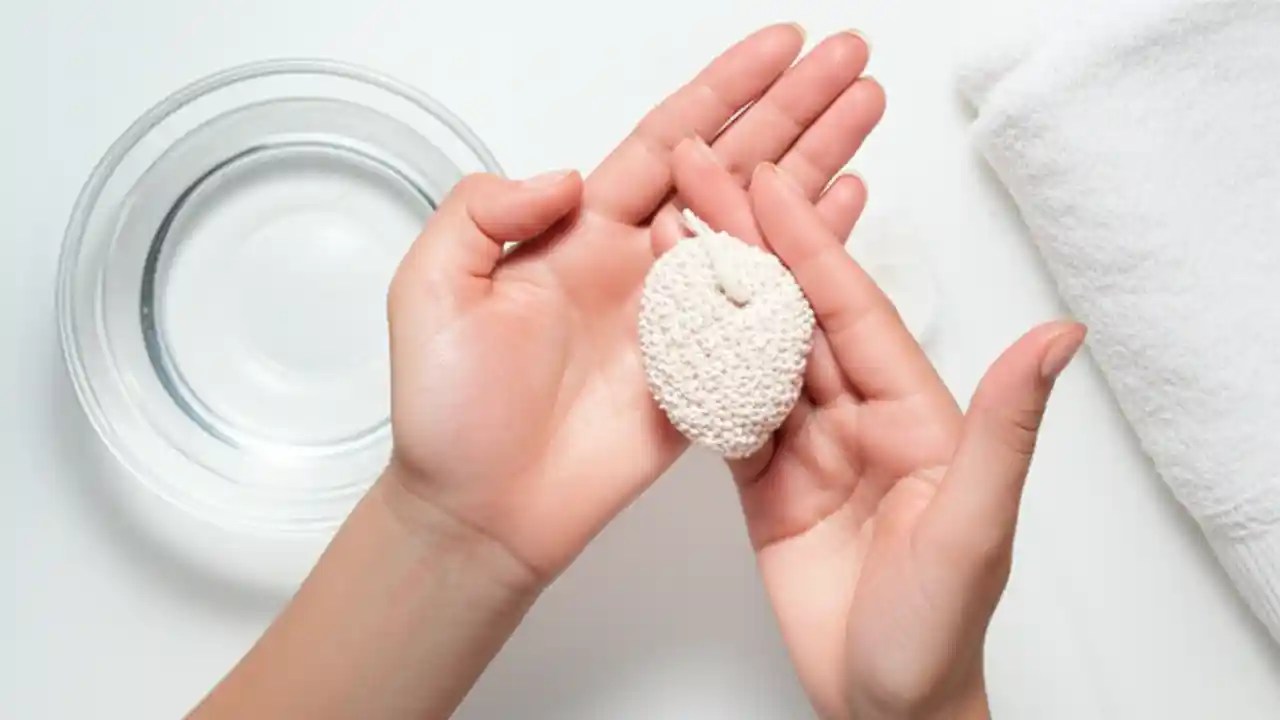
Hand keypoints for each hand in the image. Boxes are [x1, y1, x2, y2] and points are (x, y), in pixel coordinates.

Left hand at [386, 25, 885, 584]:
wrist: (481, 511)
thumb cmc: (448, 410)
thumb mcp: (432, 289)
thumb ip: (484, 214)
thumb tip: (569, 176)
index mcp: (583, 231)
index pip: (670, 139)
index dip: (727, 89)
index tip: (781, 47)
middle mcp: (643, 261)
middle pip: (736, 166)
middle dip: (795, 110)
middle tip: (851, 61)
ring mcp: (682, 316)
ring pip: (766, 223)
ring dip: (820, 165)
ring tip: (868, 111)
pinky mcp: (709, 374)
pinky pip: (772, 307)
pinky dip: (816, 258)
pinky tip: (850, 210)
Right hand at [667, 142, 1085, 718]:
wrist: (882, 707)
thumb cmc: (937, 633)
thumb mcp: (976, 527)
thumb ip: (1004, 428)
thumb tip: (1057, 337)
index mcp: (915, 412)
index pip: (853, 310)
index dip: (808, 243)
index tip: (766, 184)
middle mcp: (861, 415)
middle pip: (796, 313)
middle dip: (749, 243)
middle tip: (699, 179)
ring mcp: (811, 445)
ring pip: (757, 351)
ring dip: (714, 293)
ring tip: (669, 235)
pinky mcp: (768, 480)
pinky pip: (728, 412)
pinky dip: (696, 368)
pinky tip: (667, 325)